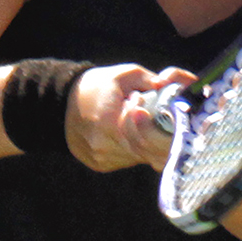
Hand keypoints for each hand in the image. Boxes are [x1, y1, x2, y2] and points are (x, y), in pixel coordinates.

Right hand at [66, 64, 193, 171]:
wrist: (60, 104)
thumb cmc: (96, 86)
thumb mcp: (124, 75)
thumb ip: (152, 81)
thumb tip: (180, 85)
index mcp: (109, 122)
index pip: (148, 137)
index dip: (157, 126)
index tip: (153, 112)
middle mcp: (104, 146)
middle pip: (147, 151)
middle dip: (158, 137)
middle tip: (154, 120)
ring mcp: (102, 158)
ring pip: (138, 157)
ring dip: (145, 144)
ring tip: (136, 124)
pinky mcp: (100, 165)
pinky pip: (126, 160)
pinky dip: (131, 148)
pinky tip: (124, 134)